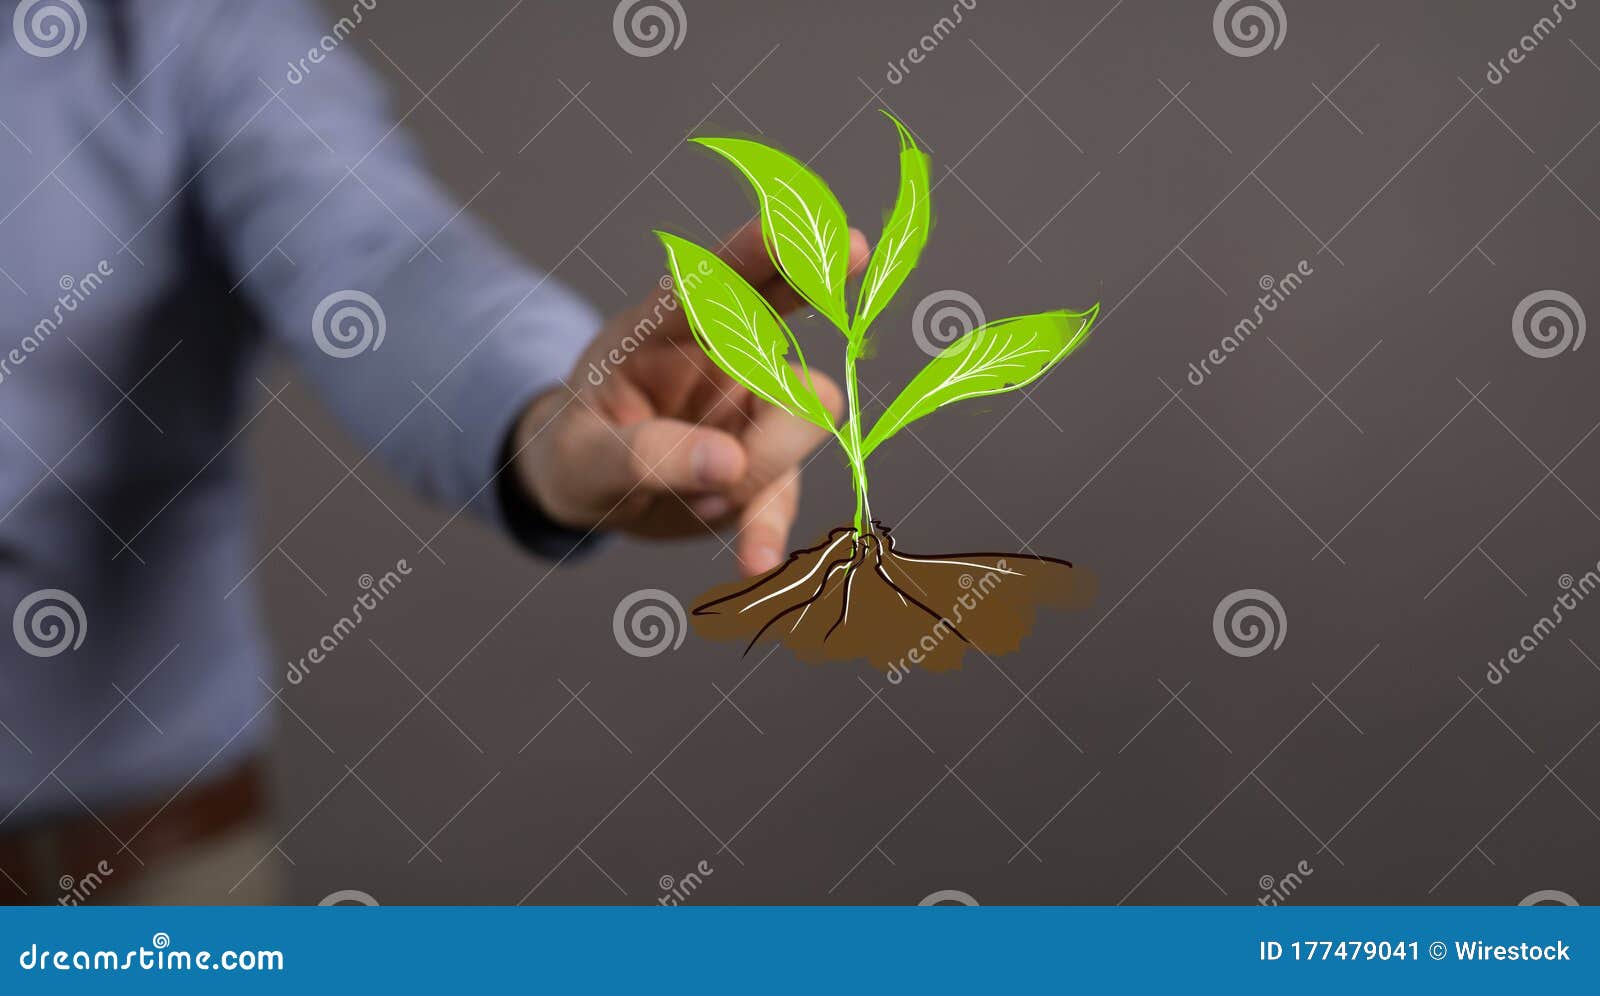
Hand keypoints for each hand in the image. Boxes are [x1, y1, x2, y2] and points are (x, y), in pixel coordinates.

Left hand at [514, 220, 869, 576]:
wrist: (593, 498)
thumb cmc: (580, 454)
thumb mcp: (584, 459)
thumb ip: (646, 456)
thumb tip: (730, 464)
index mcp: (662, 330)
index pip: (717, 279)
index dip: (769, 250)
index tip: (819, 230)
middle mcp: (721, 356)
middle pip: (781, 315)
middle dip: (811, 287)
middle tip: (849, 251)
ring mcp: (753, 410)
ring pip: (800, 418)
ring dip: (754, 466)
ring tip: (682, 501)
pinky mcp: (766, 470)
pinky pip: (783, 497)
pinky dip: (767, 531)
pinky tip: (752, 562)